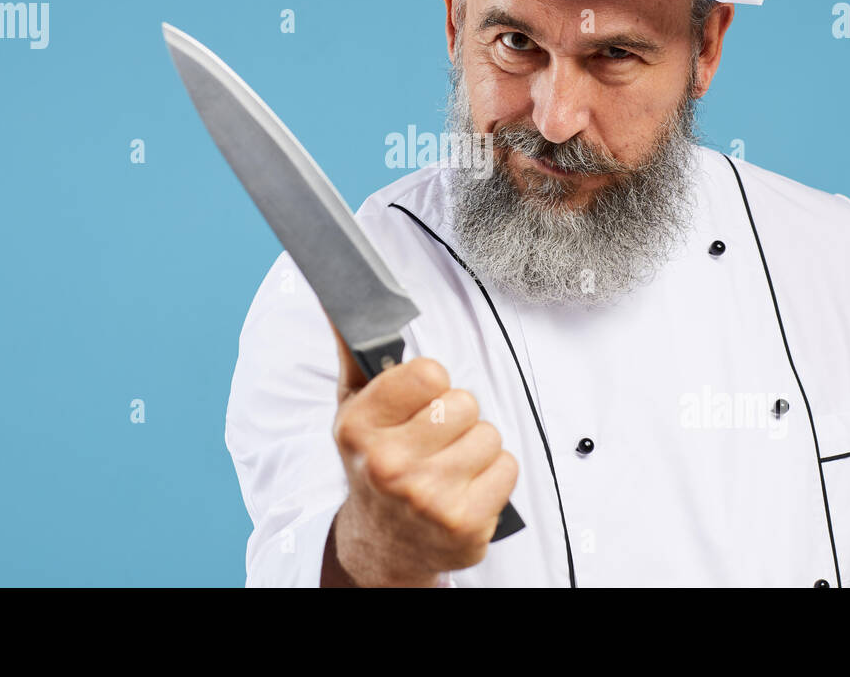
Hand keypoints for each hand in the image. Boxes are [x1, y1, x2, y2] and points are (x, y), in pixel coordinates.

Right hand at [320, 311, 517, 586]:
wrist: (384, 544)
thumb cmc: (376, 464)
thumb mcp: (354, 411)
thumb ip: (355, 355)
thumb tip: (341, 306)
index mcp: (359, 427)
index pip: (429, 374)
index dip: (431, 384)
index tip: (419, 400)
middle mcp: (388, 464)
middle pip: (465, 403)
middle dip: (457, 417)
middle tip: (434, 440)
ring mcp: (427, 498)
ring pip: (490, 435)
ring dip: (477, 448)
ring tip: (451, 465)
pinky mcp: (464, 524)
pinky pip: (508, 467)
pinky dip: (494, 476)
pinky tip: (467, 488)